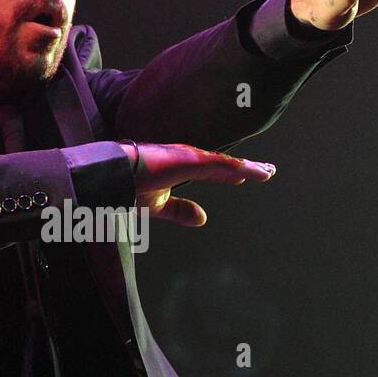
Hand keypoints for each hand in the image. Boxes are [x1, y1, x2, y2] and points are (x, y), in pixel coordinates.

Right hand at [119, 142, 274, 226]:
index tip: (250, 175)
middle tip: (268, 171)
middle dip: (248, 168)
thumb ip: (180, 210)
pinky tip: (260, 173)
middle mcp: (188, 158)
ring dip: (251, 168)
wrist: (109, 177)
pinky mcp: (191, 160)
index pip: (213, 170)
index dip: (232, 172)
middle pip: (224, 164)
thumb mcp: (158, 205)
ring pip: (228, 164)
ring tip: (268, 172)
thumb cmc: (127, 187)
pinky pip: (223, 165)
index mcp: (181, 167)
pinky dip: (244, 168)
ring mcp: (190, 157)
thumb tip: (202, 218)